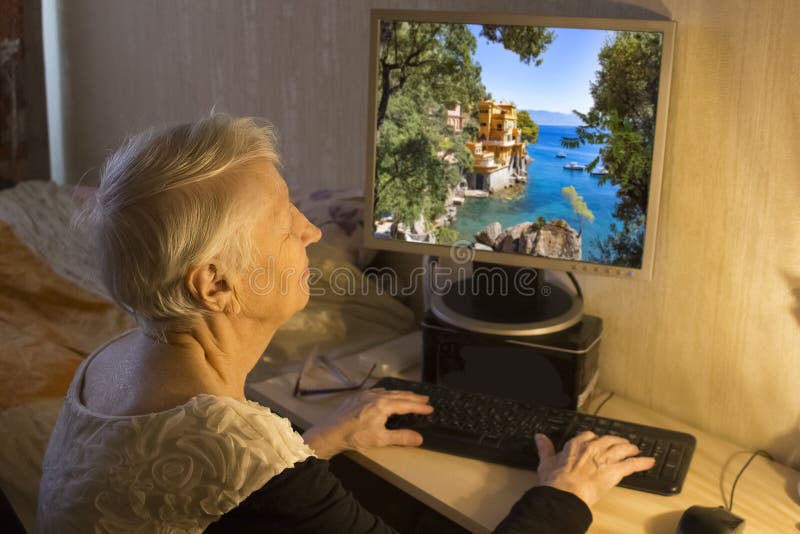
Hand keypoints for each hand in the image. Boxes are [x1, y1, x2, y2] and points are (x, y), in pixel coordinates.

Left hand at [302, 388, 432, 458]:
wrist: (330, 432)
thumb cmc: (356, 436)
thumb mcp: (380, 439)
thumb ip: (401, 437)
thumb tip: (420, 438)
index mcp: (383, 405)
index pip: (406, 405)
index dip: (419, 407)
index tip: (431, 408)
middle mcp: (376, 396)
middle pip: (399, 395)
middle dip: (413, 397)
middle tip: (425, 398)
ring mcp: (366, 394)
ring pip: (388, 391)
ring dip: (400, 394)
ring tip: (410, 395)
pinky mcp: (357, 396)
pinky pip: (377, 391)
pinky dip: (387, 392)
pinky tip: (387, 394)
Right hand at [535, 431, 655, 506]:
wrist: (566, 493)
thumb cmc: (556, 481)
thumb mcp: (546, 461)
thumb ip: (545, 448)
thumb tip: (539, 437)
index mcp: (576, 445)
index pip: (588, 436)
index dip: (594, 439)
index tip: (595, 441)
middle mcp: (592, 448)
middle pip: (609, 440)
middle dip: (616, 441)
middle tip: (622, 444)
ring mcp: (605, 458)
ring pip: (621, 449)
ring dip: (630, 448)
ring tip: (635, 449)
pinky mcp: (615, 471)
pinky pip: (632, 464)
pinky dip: (642, 462)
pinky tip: (649, 461)